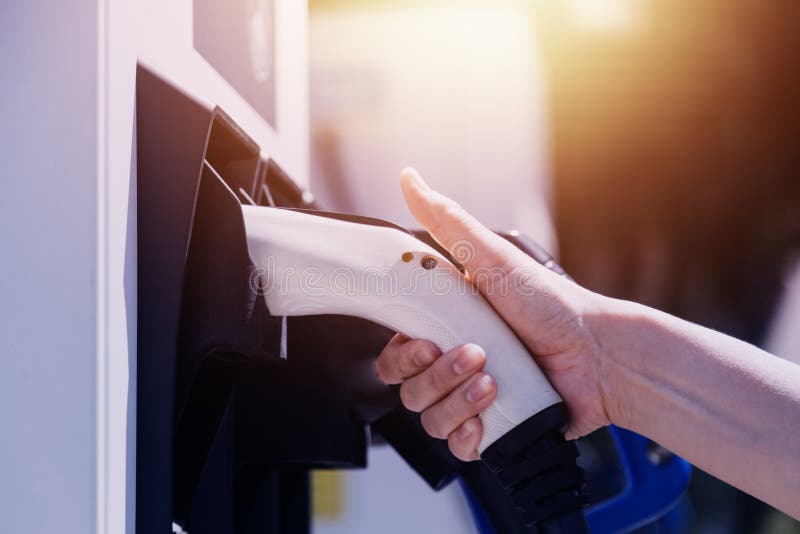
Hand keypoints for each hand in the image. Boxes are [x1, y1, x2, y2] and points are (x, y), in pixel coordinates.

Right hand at [375, 168, 613, 460]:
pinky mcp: (492, 429)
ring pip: (429, 418)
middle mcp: (452, 365)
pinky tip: (491, 411)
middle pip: (407, 390)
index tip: (424, 342)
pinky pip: (457, 445)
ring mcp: (471, 398)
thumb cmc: (549, 304)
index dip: (400, 355)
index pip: (394, 353)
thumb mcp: (491, 258)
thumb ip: (445, 221)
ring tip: (494, 380)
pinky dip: (470, 432)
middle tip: (473, 354)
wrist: (598, 354)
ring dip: (457, 400)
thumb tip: (410, 178)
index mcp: (443, 329)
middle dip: (436, 376)